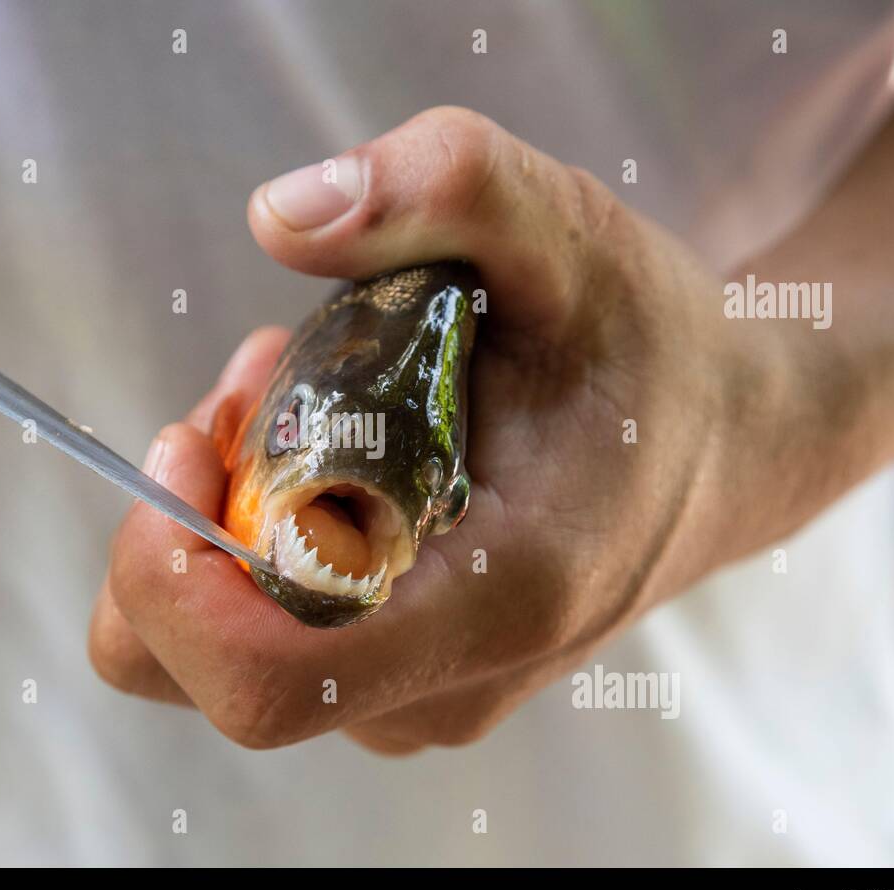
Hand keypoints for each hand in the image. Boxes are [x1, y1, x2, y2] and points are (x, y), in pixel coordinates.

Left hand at [87, 106, 809, 752]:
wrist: (721, 448)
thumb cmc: (649, 351)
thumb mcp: (569, 235)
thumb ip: (445, 186)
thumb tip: (278, 214)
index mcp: (493, 607)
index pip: (267, 682)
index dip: (172, 576)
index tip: (190, 436)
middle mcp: (445, 685)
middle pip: (201, 676)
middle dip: (182, 520)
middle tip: (253, 386)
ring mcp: (420, 697)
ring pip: (218, 655)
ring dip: (215, 515)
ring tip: (295, 393)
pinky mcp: (400, 682)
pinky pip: (263, 639)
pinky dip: (248, 542)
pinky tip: (316, 447)